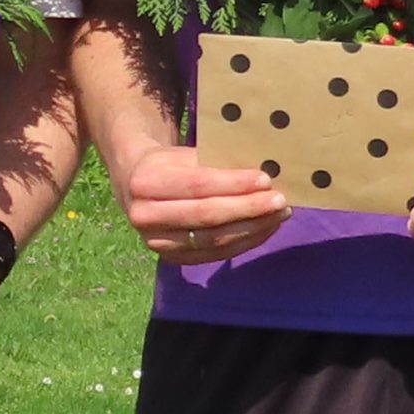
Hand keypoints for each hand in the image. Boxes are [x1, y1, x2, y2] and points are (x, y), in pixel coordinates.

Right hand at [113, 143, 290, 263]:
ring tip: (279, 214)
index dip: (233, 184)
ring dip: (252, 227)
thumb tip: (262, 175)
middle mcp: (144, 216)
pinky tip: (264, 228)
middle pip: (206, 216)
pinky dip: (245, 241)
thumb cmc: (167, 164)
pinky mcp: (172, 259)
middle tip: (280, 200)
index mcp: (145, 182)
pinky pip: (215, 253)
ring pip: (213, 239)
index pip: (197, 185)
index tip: (265, 178)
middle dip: (248, 208)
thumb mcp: (181, 154)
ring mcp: (157, 242)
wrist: (133, 187)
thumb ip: (214, 164)